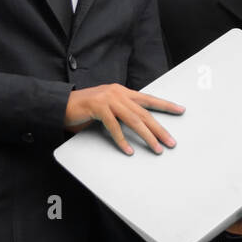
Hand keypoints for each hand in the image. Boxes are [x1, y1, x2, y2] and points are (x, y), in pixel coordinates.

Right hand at [64, 84, 183, 154]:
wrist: (61, 104)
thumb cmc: (86, 109)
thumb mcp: (108, 107)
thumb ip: (122, 112)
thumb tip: (141, 126)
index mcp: (123, 91)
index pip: (149, 99)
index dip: (165, 105)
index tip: (181, 110)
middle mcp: (118, 93)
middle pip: (144, 113)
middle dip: (160, 129)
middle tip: (171, 142)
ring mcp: (108, 99)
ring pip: (134, 120)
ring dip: (147, 136)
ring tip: (157, 148)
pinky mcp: (98, 107)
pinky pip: (114, 126)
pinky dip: (122, 140)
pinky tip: (129, 150)